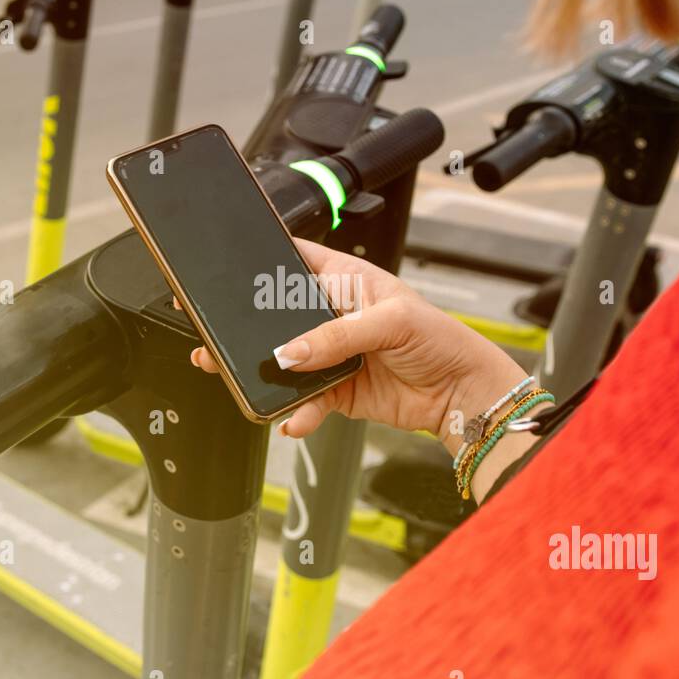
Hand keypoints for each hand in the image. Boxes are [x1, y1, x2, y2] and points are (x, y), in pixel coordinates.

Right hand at [189, 238, 528, 455]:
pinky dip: (296, 411)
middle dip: (249, 328)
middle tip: (218, 336)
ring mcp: (331, 354)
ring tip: (239, 380)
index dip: (266, 261)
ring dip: (263, 373)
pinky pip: (304, 400)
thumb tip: (291, 353)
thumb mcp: (391, 322)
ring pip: (284, 362)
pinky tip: (293, 418)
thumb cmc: (439, 339)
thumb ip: (337, 335)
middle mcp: (332, 315)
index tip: (233, 268)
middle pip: (278, 317)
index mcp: (345, 280)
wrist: (460, 394)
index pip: (296, 260)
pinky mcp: (336, 391)